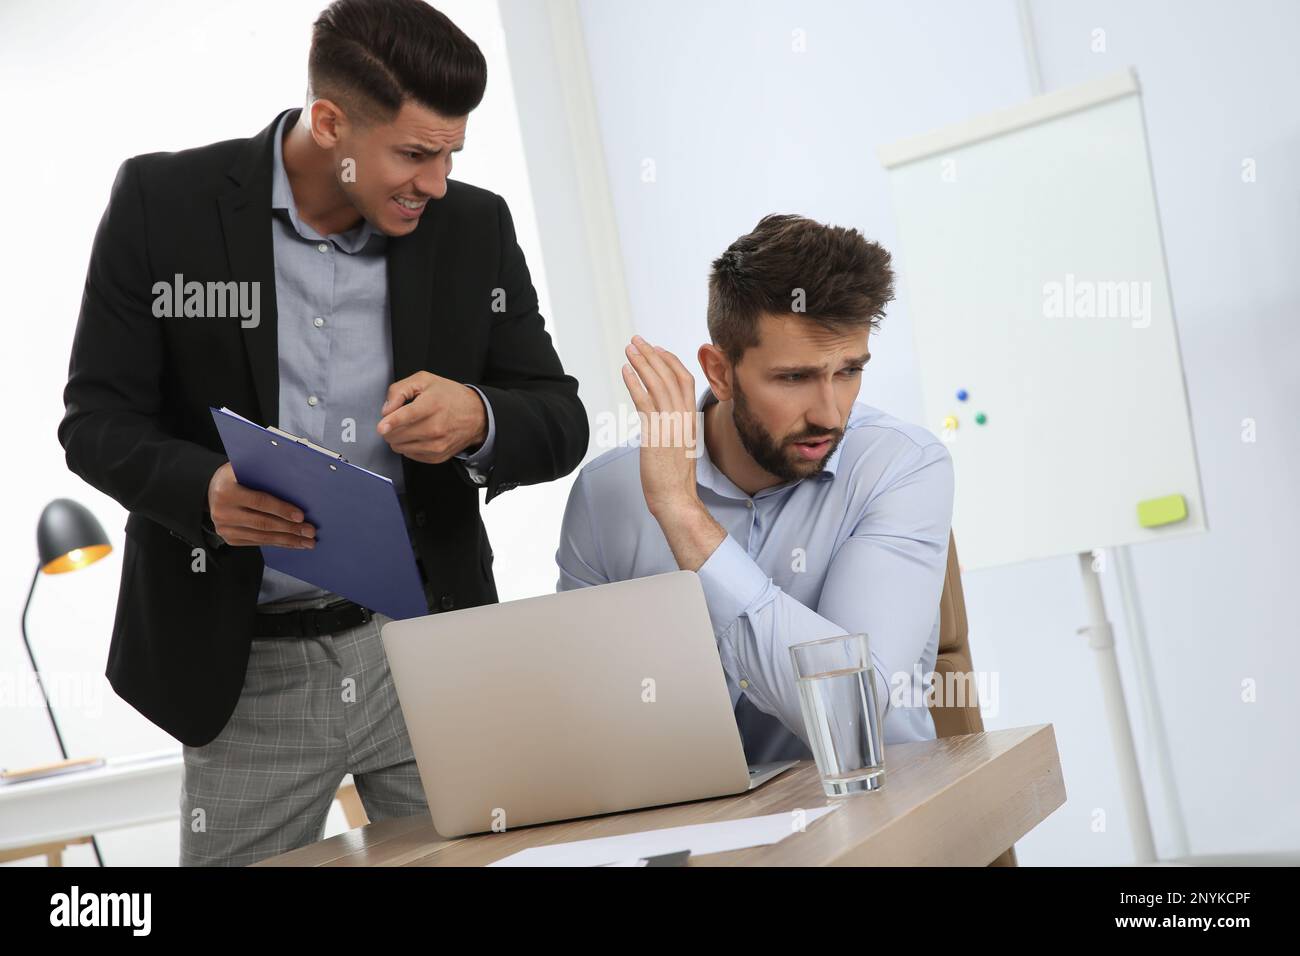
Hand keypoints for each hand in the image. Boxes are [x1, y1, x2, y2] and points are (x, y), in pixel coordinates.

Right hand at [206, 462, 315, 548]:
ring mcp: (225, 528)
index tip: (301, 516)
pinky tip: (292, 543)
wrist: (210, 491)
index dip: (281, 510)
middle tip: (310, 531)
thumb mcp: (242, 469)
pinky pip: (258, 542)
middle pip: (263, 523)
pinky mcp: (230, 539)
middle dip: (290, 529)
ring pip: (262, 537)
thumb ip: (262, 474)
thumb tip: (294, 480)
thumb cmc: (233, 477)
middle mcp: (223, 512)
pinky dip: (277, 543)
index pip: (259, 502)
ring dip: (288, 540)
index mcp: (227, 491)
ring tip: (307, 542)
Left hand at [377, 372, 487, 464]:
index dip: (391, 422)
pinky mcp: (437, 456)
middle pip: (398, 435)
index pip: (407, 416)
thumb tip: (386, 409)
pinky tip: (417, 436)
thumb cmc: (450, 396)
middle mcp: (436, 427)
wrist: (477, 416)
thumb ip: (400, 390)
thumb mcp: (425, 380)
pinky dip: (408, 446)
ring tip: (408, 427)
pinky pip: (409, 455)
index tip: (381, 427)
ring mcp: (437, 445)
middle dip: (390, 428)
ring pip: (400, 447)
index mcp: (432, 405)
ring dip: (397, 438)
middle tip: (396, 420)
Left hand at [622, 335, 725, 569]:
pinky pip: (645, 401)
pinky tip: (625, 372)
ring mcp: (671, 424)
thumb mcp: (679, 444)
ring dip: (642, 363)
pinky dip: (635, 383)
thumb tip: (659, 417)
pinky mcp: (656, 433)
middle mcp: (683, 417)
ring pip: (658, 384)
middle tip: (637, 340)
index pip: (685, 379)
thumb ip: (672, 426)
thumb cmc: (674, 477)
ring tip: (628, 349)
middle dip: (652, 355)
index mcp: (690, 418)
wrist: (675, 498)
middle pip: (670, 376)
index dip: (670, 361)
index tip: (656, 349)